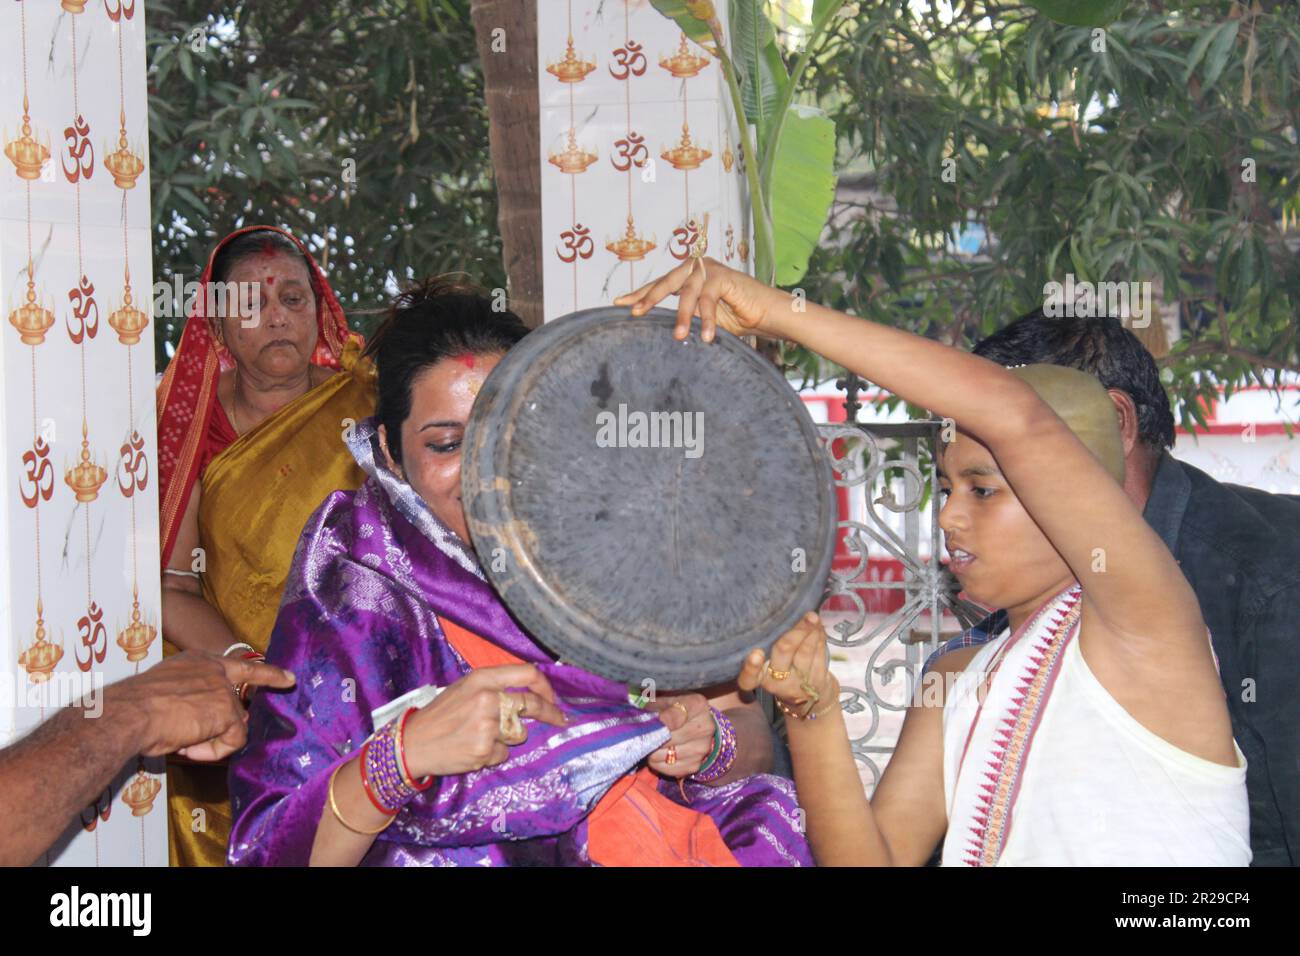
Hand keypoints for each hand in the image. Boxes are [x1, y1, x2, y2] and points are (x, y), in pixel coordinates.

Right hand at [114, 652, 296, 760]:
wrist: (128, 714)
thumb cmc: (134, 707)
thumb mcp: (166, 691)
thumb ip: (192, 697)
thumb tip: (209, 722)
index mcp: (198, 661)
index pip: (240, 665)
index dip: (268, 673)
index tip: (289, 678)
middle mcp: (215, 670)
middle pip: (244, 696)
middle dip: (237, 716)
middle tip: (234, 716)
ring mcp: (224, 690)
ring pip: (234, 725)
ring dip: (211, 741)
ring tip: (182, 742)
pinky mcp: (228, 711)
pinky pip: (232, 741)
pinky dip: (212, 751)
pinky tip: (189, 747)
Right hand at [401, 664, 566, 778]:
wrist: (412, 743)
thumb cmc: (440, 715)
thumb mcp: (464, 688)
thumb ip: (494, 686)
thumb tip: (531, 691)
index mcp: (482, 678)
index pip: (527, 673)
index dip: (545, 686)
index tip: (552, 697)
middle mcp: (487, 699)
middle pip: (532, 704)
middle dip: (550, 713)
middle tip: (560, 719)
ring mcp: (486, 725)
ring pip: (518, 733)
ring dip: (507, 737)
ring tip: (480, 736)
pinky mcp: (484, 749)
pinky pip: (503, 753)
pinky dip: (492, 754)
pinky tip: (472, 749)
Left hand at [613, 257, 784, 343]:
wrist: (767, 315)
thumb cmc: (737, 318)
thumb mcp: (702, 319)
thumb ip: (683, 317)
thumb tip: (656, 331)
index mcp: (688, 276)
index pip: (659, 284)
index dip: (640, 294)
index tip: (618, 303)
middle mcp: (696, 267)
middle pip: (665, 283)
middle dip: (648, 298)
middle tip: (634, 313)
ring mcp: (708, 269)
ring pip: (686, 293)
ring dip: (682, 316)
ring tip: (677, 336)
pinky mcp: (722, 276)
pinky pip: (708, 300)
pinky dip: (707, 319)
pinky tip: (706, 337)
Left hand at [646, 693, 715, 777]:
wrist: (695, 725)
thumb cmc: (675, 710)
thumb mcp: (665, 702)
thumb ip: (655, 709)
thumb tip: (644, 725)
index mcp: (697, 705)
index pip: (673, 718)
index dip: (657, 724)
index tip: (645, 727)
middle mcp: (705, 727)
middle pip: (668, 739)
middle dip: (652, 739)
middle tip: (644, 737)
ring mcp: (702, 749)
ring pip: (666, 756)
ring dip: (653, 753)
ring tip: (651, 745)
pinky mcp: (695, 765)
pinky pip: (669, 769)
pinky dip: (659, 764)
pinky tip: (658, 755)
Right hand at [738, 613, 837, 720]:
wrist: (809, 699)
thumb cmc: (784, 670)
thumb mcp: (771, 663)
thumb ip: (771, 643)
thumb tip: (781, 611)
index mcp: (760, 678)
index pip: (749, 679)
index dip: (751, 667)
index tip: (756, 653)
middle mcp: (777, 682)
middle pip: (783, 653)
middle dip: (796, 632)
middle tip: (808, 616)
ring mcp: (799, 682)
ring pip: (805, 651)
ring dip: (811, 631)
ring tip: (813, 617)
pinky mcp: (818, 680)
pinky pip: (819, 653)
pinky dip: (819, 637)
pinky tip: (818, 627)